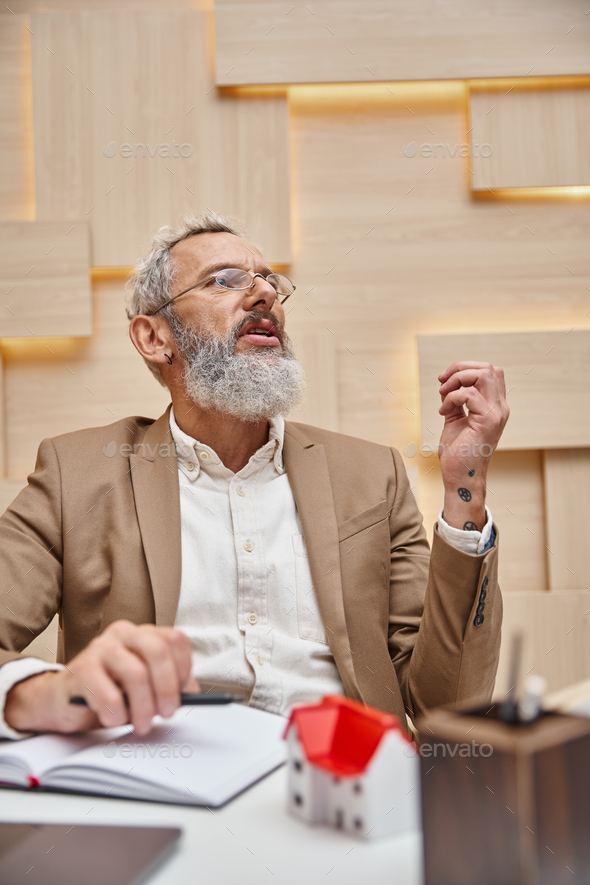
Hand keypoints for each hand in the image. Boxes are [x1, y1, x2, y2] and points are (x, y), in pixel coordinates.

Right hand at [5, 620, 199, 735]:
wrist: (61, 700)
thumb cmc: (107, 691)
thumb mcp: (143, 686)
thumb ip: (168, 684)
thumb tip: (191, 691)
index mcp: (142, 634)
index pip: (175, 639)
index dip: (184, 668)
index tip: (183, 692)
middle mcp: (123, 634)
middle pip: (158, 650)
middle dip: (167, 688)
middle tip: (166, 712)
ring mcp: (101, 649)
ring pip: (136, 674)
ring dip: (143, 707)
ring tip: (140, 723)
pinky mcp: (81, 670)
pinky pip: (109, 695)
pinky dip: (117, 714)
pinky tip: (113, 718)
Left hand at [437, 362, 508, 530]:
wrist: (461, 477)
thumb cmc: (458, 453)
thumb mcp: (455, 420)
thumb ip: (455, 402)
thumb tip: (447, 384)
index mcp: (495, 406)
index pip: (490, 372)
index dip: (466, 369)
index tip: (445, 380)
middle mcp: (500, 408)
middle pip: (488, 368)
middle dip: (461, 368)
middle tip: (442, 382)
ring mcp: (496, 413)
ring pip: (483, 374)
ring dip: (458, 379)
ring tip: (443, 394)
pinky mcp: (487, 421)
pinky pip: (469, 394)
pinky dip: (452, 397)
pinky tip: (443, 412)